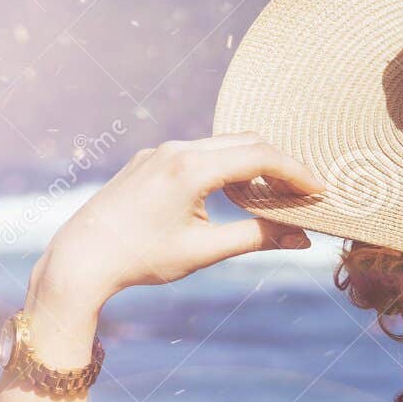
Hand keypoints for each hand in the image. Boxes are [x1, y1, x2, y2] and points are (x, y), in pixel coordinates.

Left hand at [31, 134, 324, 310]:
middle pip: (246, 143)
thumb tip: (302, 239)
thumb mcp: (203, 252)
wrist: (82, 256)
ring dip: (254, 165)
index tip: (320, 191)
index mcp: (191, 168)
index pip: (260, 157)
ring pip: (223, 146)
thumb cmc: (141, 258)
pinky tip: (237, 194)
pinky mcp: (150, 160)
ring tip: (277, 196)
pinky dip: (227, 167)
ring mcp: (161, 151)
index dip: (296, 172)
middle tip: (306, 192)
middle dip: (281, 165)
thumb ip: (256, 239)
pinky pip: (199, 153)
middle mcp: (176, 149)